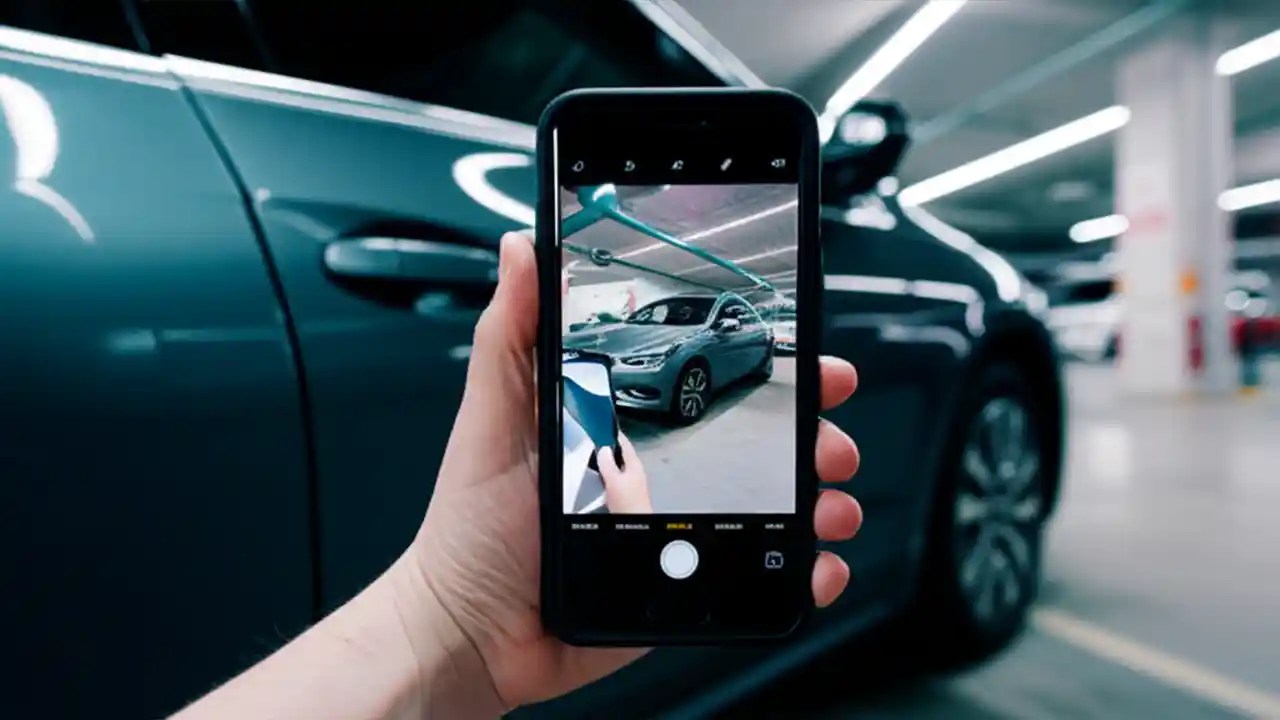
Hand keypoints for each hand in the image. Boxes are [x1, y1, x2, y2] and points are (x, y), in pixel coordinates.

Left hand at [402, 233, 862, 711]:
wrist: (469, 628)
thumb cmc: (472, 524)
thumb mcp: (492, 413)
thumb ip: (512, 331)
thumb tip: (522, 247)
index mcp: (625, 425)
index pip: (716, 387)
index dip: (772, 374)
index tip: (810, 364)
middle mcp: (662, 475)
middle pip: (761, 449)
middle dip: (815, 439)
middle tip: (830, 443)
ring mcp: (679, 533)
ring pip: (775, 511)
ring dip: (821, 504)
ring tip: (829, 508)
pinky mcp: (683, 588)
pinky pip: (760, 579)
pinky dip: (804, 573)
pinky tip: (818, 567)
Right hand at [597, 434, 652, 512]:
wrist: (634, 522)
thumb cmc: (628, 501)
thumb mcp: (614, 480)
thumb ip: (608, 464)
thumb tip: (604, 449)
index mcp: (634, 465)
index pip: (625, 444)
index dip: (616, 435)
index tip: (607, 428)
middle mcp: (635, 472)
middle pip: (622, 455)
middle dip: (611, 449)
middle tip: (598, 443)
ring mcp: (633, 482)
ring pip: (620, 467)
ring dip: (610, 464)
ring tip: (598, 460)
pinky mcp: (628, 493)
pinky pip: (617, 479)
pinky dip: (610, 476)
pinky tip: (603, 480)